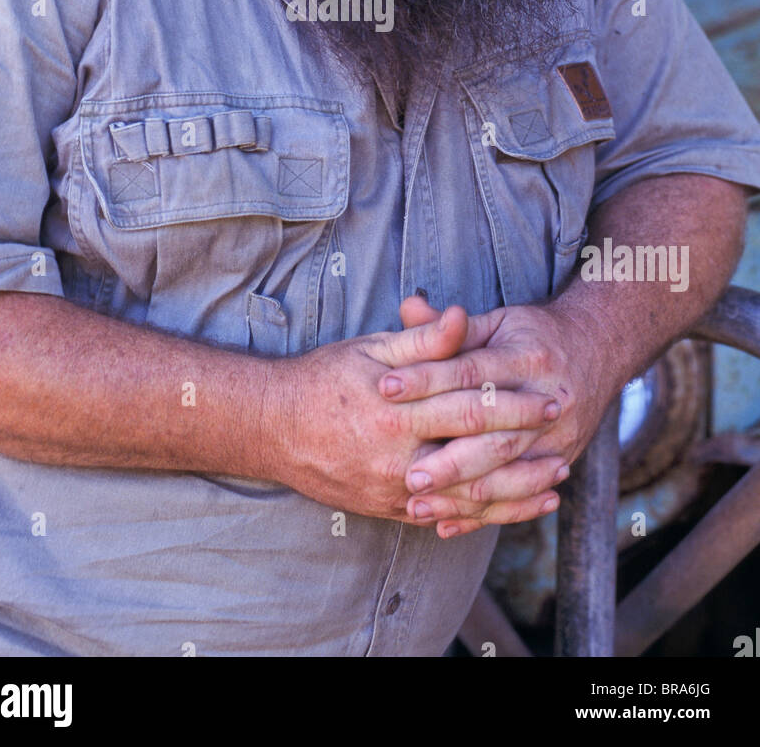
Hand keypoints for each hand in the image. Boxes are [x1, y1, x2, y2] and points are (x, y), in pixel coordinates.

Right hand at [268, 305, 559, 524]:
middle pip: (476, 458)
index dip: (512, 405)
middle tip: (564, 439)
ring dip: (515, 494)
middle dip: (525, 450)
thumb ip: (422, 341)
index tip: (548, 397)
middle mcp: (397, 457)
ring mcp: (392, 491)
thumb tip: (461, 316)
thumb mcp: (370, 348)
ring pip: (466, 499)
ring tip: (553, 485)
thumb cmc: (324, 379)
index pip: (468, 409)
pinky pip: (444, 519)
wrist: (273, 427)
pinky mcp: (388, 511)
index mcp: (396, 411)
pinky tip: (511, 511)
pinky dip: (482, 517)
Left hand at [379, 296, 611, 536]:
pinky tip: (446, 524)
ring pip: (507, 475)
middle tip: (406, 473)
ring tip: (416, 504)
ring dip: (461, 495)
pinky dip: (482, 515)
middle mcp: (548, 399)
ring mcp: (559, 436)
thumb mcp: (496, 322)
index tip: (386, 390)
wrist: (597, 350)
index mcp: (528, 356)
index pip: (471, 372)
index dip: (427, 379)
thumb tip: (406, 306)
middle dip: (448, 458)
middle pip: (494, 435)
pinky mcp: (560, 461)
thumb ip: (449, 326)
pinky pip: (519, 497)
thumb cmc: (531, 335)